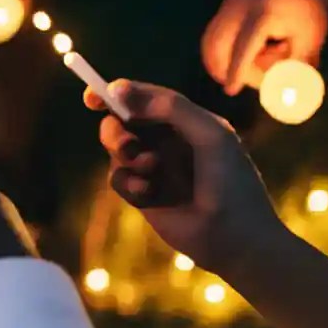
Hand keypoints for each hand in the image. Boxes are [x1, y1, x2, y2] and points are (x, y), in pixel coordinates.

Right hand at [84, 81, 282, 274]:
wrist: (234, 238)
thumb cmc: (230, 182)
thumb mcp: (209, 134)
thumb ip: (170, 107)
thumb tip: (120, 88)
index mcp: (185, 121)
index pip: (146, 98)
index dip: (118, 93)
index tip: (93, 95)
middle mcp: (167, 142)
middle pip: (122, 122)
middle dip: (116, 129)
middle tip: (126, 143)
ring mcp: (153, 169)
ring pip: (116, 150)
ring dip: (124, 155)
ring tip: (148, 168)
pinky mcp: (143, 195)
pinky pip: (119, 179)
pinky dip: (128, 183)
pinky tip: (146, 193)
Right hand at [202, 0, 327, 94]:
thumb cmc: (310, 1)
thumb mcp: (313, 35)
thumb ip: (298, 65)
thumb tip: (289, 96)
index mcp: (263, 14)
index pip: (244, 46)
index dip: (237, 70)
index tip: (231, 90)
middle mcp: (238, 9)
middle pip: (215, 46)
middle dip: (223, 70)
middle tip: (240, 81)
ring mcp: (227, 6)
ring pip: (209, 43)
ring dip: (220, 62)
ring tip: (244, 67)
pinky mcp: (223, 8)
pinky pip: (212, 36)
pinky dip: (220, 52)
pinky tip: (240, 55)